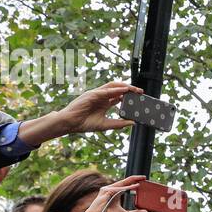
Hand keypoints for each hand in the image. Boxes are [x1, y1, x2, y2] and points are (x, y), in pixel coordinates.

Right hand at [17, 82, 141, 144]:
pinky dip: (115, 90)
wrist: (70, 124)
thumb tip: (133, 123)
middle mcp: (101, 97)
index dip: (130, 96)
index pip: (120, 96)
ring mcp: (96, 95)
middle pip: (118, 89)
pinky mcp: (91, 95)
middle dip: (130, 89)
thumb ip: (119, 123)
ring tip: (134, 89)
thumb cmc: (85, 123)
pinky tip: (124, 91)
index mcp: (105, 103)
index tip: (140, 98)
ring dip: (124, 86)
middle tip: (140, 92)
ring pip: (112, 86)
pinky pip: (105, 91)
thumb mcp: (106, 124)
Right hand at [72, 174, 147, 211]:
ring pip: (122, 184)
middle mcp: (111, 189)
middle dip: (135, 178)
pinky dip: (125, 188)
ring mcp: (108, 189)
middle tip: (144, 177)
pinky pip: (118, 189)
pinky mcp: (106, 192)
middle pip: (125, 181)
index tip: (144, 180)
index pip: (126, 184)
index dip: (135, 181)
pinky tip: (133, 187)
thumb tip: (145, 211)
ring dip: (131, 182)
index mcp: (115, 192)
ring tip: (140, 182)